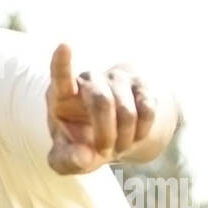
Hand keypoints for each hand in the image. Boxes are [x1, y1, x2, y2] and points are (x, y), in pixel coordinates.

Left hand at [46, 43, 160, 174]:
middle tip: (105, 153)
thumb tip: (82, 156)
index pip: (60, 77)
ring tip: (118, 146)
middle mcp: (88, 80)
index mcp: (61, 95)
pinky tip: (135, 135)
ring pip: (127, 110)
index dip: (62, 64)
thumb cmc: (81, 145)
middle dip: (106, 135)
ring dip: (124, 138)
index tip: (64, 46)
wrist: (113, 136)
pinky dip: (142, 131)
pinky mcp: (141, 83)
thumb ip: (66, 161)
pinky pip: (147, 108)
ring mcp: (115, 78)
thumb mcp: (68, 160)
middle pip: (102, 102)